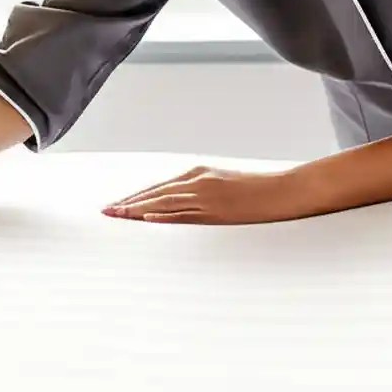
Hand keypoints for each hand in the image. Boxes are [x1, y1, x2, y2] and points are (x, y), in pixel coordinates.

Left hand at [101, 166, 309, 224]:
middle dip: (129, 202)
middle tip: (106, 212)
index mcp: (198, 173)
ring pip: (163, 202)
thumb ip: (202, 194)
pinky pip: (184, 213)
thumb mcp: (224, 185)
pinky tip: (147, 218)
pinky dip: (164, 214)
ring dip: (138, 209)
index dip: (136, 196)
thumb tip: (181, 208)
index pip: (159, 187)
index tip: (118, 205)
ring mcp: (206, 194)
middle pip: (155, 192)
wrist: (284, 191)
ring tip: (117, 216)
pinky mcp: (216, 208)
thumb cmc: (257, 191)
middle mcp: (198, 181)